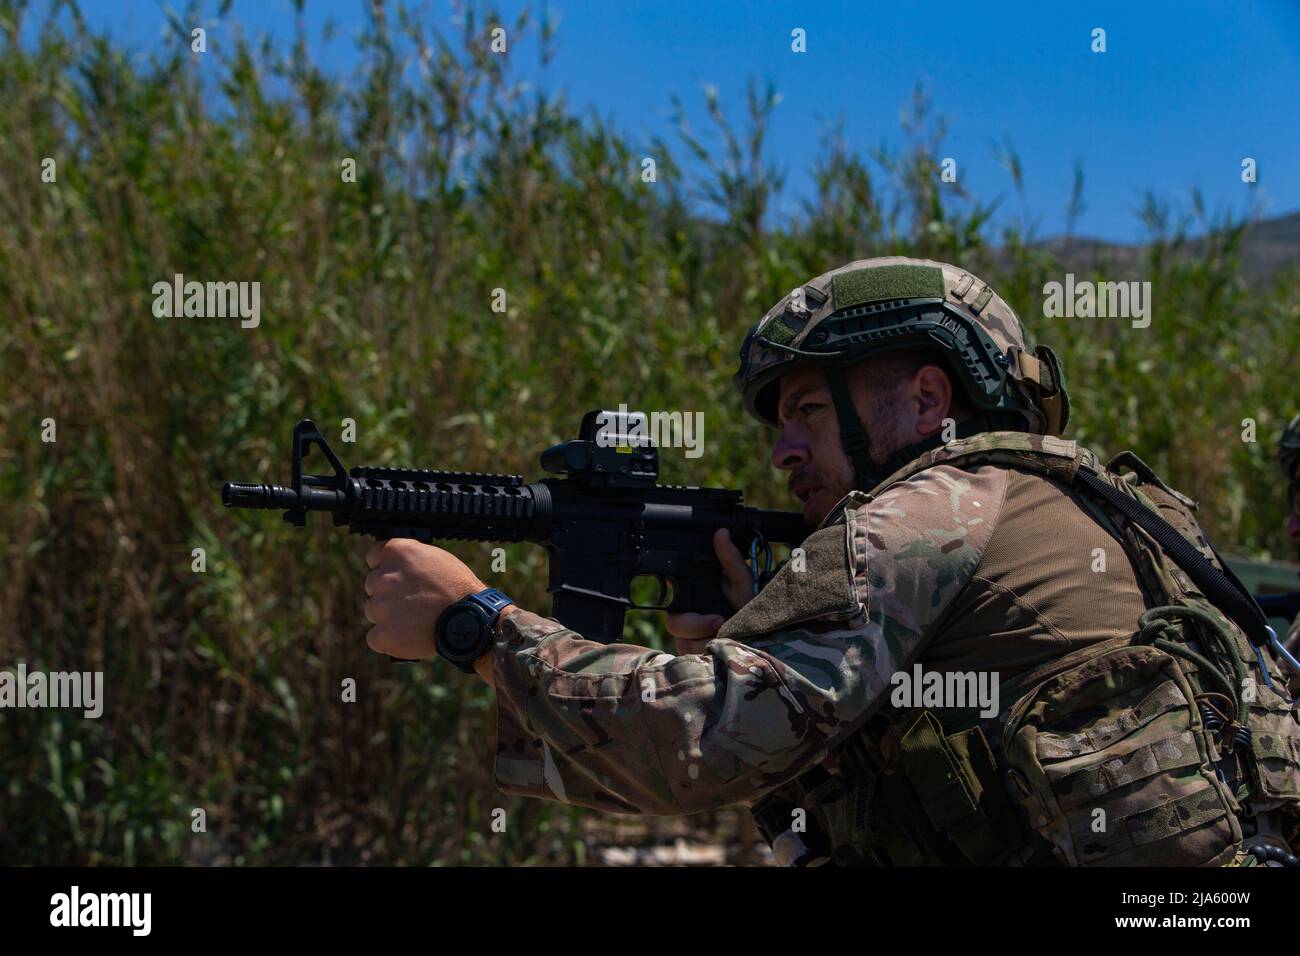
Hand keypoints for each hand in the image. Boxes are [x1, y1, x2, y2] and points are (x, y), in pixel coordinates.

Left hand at [363, 538, 485, 659]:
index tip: (396, 576)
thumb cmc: (458, 587)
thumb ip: (410, 560)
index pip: (373, 557)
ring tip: (414, 619)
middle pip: (372, 585)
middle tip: (411, 601)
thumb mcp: (436, 558)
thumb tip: (397, 565)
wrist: (470, 619)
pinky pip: (375, 637)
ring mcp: (380, 606)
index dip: (385, 568)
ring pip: (373, 610)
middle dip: (387, 592)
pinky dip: (388, 639)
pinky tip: (407, 636)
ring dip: (388, 615)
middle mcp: (384, 576)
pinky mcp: (383, 634)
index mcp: (397, 551)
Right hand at [665, 528, 753, 654]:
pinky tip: (721, 651)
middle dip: (697, 625)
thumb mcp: (746, 585)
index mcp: (698, 597)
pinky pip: (689, 655)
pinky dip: (706, 652)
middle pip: (674, 622)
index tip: (709, 613)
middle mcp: (689, 618)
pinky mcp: (691, 656)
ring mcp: (689, 640)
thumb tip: (721, 533)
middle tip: (721, 623)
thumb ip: (732, 561)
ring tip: (728, 636)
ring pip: (682, 642)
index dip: (680, 603)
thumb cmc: (753, 612)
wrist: (766, 643)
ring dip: (706, 640)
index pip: (674, 597)